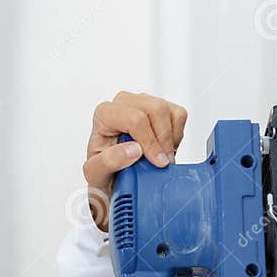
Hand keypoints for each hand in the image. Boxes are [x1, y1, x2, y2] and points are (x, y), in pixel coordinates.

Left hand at [82, 92, 187, 232]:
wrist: (113, 174)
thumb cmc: (102, 170)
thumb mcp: (97, 173)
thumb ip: (109, 162)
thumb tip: (133, 150)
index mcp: (105, 114)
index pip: (134, 119)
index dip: (150, 142)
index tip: (157, 162)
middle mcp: (123, 103)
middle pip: (155, 110)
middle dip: (163, 140)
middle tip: (162, 162)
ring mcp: (143, 102)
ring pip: (168, 111)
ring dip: (170, 139)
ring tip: (160, 156)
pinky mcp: (160, 107)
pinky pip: (178, 115)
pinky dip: (177, 135)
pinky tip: (164, 148)